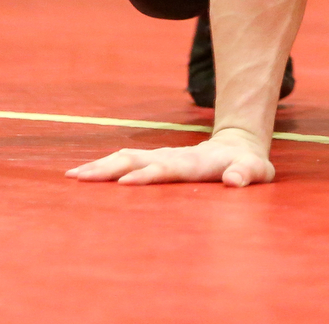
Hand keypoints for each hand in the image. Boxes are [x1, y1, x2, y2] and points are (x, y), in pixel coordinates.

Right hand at [67, 130, 274, 187]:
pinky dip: (103, 166)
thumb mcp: (256, 171)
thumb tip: (235, 180)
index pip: (165, 169)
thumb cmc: (247, 165)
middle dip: (108, 168)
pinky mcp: (153, 160)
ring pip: (125, 158)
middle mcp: (171, 157)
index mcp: (193, 163)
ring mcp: (160, 157)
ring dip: (100, 166)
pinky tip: (83, 174)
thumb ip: (246, 173)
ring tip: (72, 175)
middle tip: (79, 177)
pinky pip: (125, 161)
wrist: (237, 144)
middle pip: (135, 160)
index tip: (123, 183)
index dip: (146, 175)